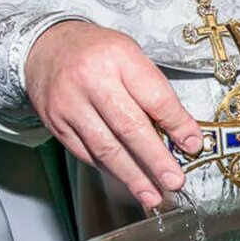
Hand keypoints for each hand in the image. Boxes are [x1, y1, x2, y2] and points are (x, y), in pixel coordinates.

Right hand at [25, 21, 201, 208]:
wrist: (46, 46)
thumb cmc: (97, 53)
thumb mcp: (132, 57)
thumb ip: (155, 92)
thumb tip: (181, 135)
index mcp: (119, 57)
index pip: (155, 98)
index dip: (177, 125)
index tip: (193, 146)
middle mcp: (91, 79)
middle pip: (129, 127)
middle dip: (155, 160)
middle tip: (174, 180)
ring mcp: (69, 103)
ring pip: (106, 148)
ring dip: (133, 176)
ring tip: (152, 194)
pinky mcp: (56, 123)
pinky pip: (87, 153)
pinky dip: (110, 169)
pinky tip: (127, 180)